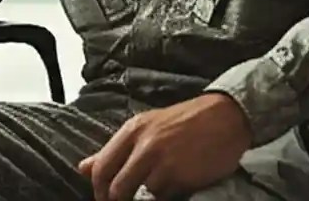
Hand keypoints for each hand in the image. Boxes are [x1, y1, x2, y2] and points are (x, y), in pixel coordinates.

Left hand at [77, 92, 250, 200]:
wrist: (225, 116)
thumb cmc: (185, 122)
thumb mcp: (146, 127)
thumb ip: (115, 149)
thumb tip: (83, 168)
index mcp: (131, 131)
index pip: (101, 168)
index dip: (99, 190)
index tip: (104, 199)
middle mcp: (143, 145)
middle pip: (116, 188)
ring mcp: (162, 161)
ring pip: (140, 195)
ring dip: (145, 199)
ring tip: (156, 190)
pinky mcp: (181, 176)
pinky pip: (164, 197)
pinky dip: (165, 197)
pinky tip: (174, 187)